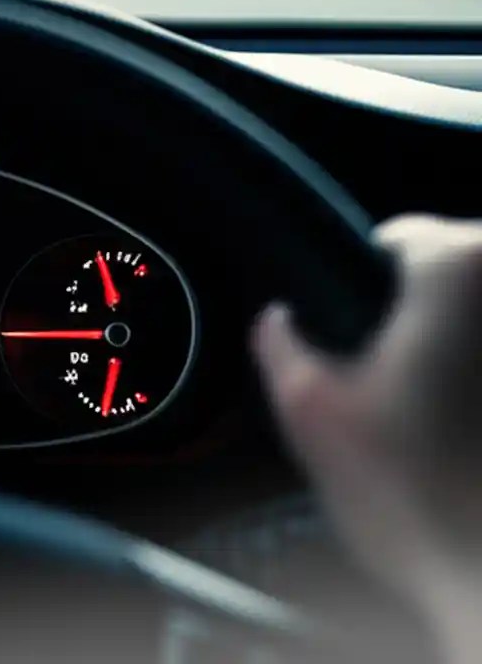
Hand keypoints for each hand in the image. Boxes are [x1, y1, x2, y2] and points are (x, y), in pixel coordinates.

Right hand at [253, 215, 481, 662]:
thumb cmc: (415, 501)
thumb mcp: (311, 413)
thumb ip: (281, 347)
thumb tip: (276, 322)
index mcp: (456, 271)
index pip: (402, 237)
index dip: (364, 283)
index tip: (356, 328)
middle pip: (455, 275)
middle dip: (423, 319)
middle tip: (397, 390)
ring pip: (480, 324)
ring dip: (460, 353)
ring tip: (440, 424)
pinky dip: (477, 385)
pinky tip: (465, 436)